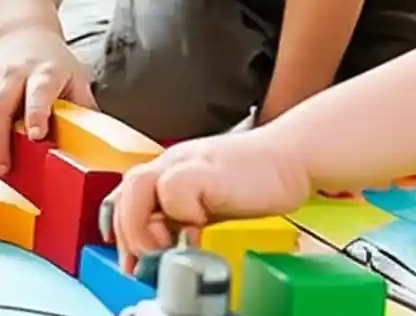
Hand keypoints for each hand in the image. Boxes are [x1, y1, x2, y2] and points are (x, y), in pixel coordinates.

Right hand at [0, 27, 96, 175]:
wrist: (22, 33)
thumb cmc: (53, 62)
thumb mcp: (75, 78)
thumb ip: (83, 109)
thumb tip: (97, 144)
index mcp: (44, 71)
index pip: (38, 93)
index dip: (36, 114)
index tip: (36, 136)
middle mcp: (13, 73)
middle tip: (5, 169)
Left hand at [104, 130, 310, 273]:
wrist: (296, 156)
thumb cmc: (261, 178)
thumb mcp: (212, 199)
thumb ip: (185, 216)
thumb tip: (164, 250)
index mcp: (173, 168)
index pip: (126, 194)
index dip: (120, 229)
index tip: (131, 259)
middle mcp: (175, 162)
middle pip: (125, 192)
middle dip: (129, 234)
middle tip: (152, 258)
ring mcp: (188, 162)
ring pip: (137, 186)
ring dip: (143, 224)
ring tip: (168, 244)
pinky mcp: (205, 169)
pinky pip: (174, 189)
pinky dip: (181, 213)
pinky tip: (200, 226)